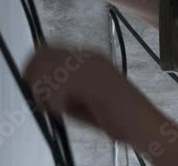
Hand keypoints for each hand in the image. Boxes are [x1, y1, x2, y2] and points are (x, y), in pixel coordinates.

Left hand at [24, 46, 168, 145]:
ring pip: (50, 69)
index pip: (48, 49)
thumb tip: (35, 91)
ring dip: (45, 91)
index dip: (34, 68)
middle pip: (44, 54)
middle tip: (40, 101)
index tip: (31, 88)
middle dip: (35, 78)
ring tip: (55, 109)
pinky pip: (61, 86)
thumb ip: (61, 92)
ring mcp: (94, 68)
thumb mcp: (81, 102)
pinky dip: (56, 101)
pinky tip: (63, 111)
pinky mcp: (97, 82)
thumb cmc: (117, 118)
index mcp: (89, 58)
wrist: (146, 127)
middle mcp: (90, 57)